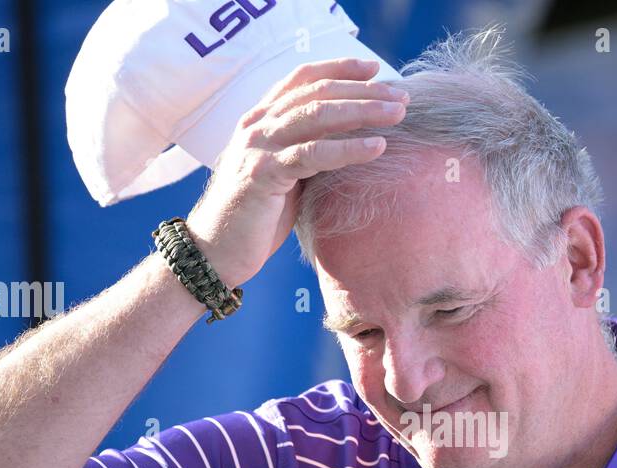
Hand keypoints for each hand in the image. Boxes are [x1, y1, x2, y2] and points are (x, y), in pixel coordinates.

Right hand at [185, 57, 407, 285]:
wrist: (215, 250)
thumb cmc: (256, 217)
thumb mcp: (284, 175)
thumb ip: (306, 152)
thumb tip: (351, 142)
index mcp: (260, 119)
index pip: (302, 79)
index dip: (338, 68)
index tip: (374, 68)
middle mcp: (257, 125)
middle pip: (316, 93)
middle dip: (362, 90)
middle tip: (400, 95)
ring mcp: (258, 147)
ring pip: (316, 116)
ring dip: (362, 111)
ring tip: (398, 114)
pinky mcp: (263, 174)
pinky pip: (312, 154)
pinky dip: (348, 148)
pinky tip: (377, 147)